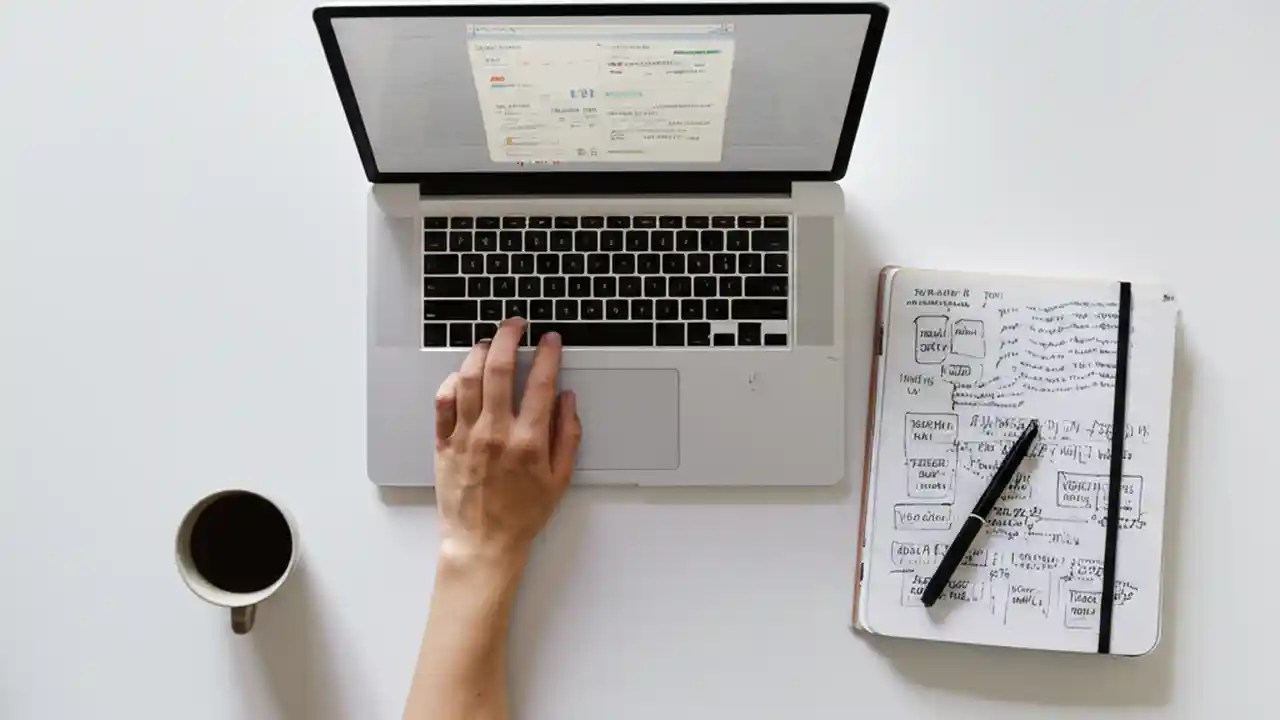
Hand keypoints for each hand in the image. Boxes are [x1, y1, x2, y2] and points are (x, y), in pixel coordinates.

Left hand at [432, 318, 580, 563]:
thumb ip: (568, 435)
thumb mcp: (560, 478)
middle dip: (509, 336)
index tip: (551, 339)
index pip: (540, 383)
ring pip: (469, 378)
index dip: (548, 354)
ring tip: (489, 341)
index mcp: (528, 441)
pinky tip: (464, 374)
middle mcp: (495, 433)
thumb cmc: (522, 514)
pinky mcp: (443, 443)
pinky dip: (453, 381)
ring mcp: (465, 436)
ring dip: (479, 351)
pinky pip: (443, 401)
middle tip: (516, 324)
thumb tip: (567, 399)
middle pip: (499, 368)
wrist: (482, 542)